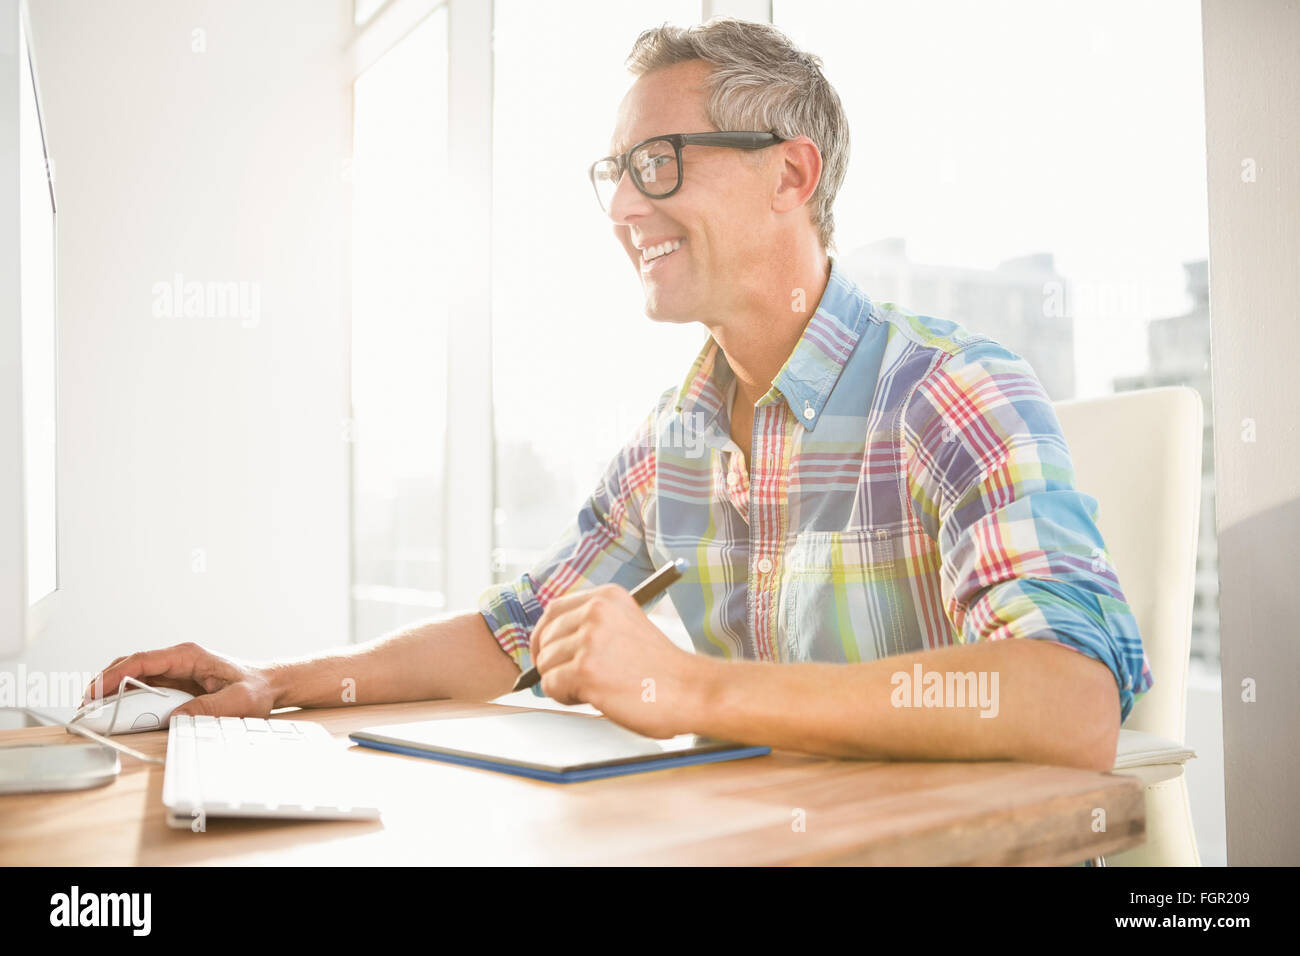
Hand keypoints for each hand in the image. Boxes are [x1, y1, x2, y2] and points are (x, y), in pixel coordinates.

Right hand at [82, 642, 277, 718]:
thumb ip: (209, 709)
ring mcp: (175, 671)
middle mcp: (178, 660)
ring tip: (95, 712)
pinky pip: (145, 688)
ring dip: (113, 692)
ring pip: (134, 676)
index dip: (115, 675)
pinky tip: (117, 713)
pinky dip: (128, 699)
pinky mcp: (176, 683)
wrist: (270, 684)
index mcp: (189, 656)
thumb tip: (176, 718)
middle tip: (87, 706)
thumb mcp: (238, 701)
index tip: (96, 690)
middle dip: (105, 683)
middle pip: (131, 665)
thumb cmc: (257, 688)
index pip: (143, 660)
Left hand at [529, 584, 702, 737]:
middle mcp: (596, 612)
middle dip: (553, 663)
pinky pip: (551, 685)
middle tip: (577, 680)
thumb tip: (549, 643)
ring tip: (594, 689)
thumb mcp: (626, 627)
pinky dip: (565, 697)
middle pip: (546, 638)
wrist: (692, 691)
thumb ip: (592, 626)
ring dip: (562, 683)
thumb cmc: (662, 670)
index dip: (544, 635)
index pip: (554, 610)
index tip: (545, 653)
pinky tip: (593, 698)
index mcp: (607, 597)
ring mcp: (590, 640)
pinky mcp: (586, 670)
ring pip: (546, 664)